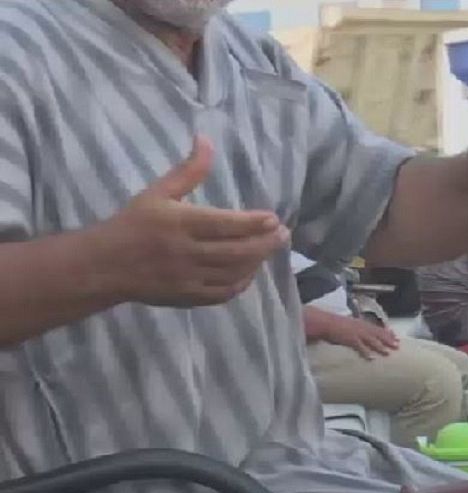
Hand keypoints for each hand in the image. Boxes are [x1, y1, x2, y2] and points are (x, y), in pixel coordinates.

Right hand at [101, 137, 290, 306]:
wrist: (103, 266)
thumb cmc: (133, 224)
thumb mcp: (157, 193)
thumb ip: (188, 171)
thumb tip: (206, 139)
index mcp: (178, 224)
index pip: (224, 224)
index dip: (252, 223)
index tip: (273, 218)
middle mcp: (185, 252)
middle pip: (235, 251)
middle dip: (264, 243)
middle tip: (283, 234)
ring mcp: (187, 278)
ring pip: (233, 273)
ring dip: (257, 262)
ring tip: (271, 248)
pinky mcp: (187, 297)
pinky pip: (222, 293)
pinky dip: (241, 283)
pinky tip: (251, 270)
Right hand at [304, 307, 399, 360]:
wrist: (324, 322)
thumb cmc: (333, 324)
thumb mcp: (348, 324)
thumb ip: (355, 329)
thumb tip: (359, 335)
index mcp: (361, 323)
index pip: (377, 328)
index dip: (386, 332)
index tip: (395, 336)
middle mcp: (361, 327)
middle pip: (378, 334)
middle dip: (388, 339)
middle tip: (397, 345)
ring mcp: (356, 333)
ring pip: (372, 340)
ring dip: (381, 346)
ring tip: (388, 353)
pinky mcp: (350, 339)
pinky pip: (360, 347)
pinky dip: (366, 352)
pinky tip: (372, 358)